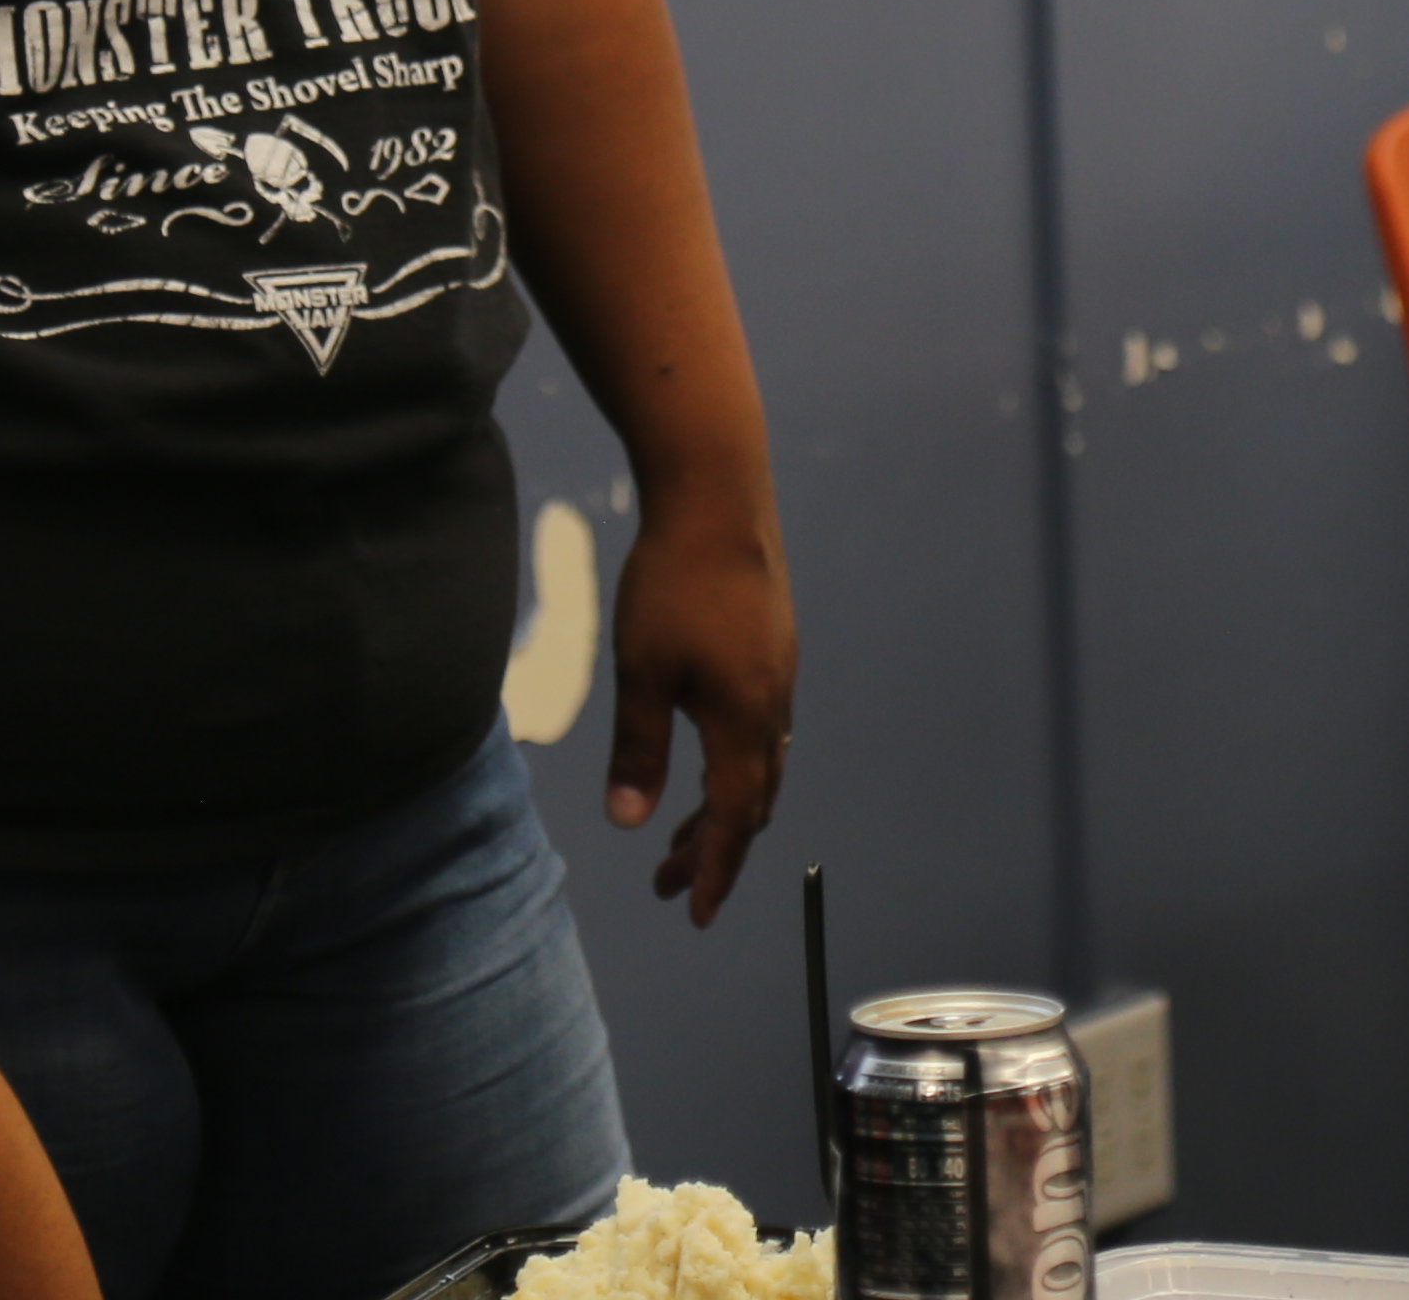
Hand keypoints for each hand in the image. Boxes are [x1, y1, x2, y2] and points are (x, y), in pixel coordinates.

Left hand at [598, 494, 792, 922]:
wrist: (718, 495)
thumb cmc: (673, 581)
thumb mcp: (642, 671)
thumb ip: (639, 749)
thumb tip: (630, 822)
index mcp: (745, 719)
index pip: (733, 819)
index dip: (714, 870)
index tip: (695, 913)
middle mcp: (773, 704)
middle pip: (752, 800)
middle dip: (714, 849)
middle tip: (670, 884)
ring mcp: (778, 673)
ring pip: (760, 765)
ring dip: (723, 807)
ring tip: (678, 833)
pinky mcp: (772, 647)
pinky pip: (762, 730)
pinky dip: (733, 765)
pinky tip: (706, 753)